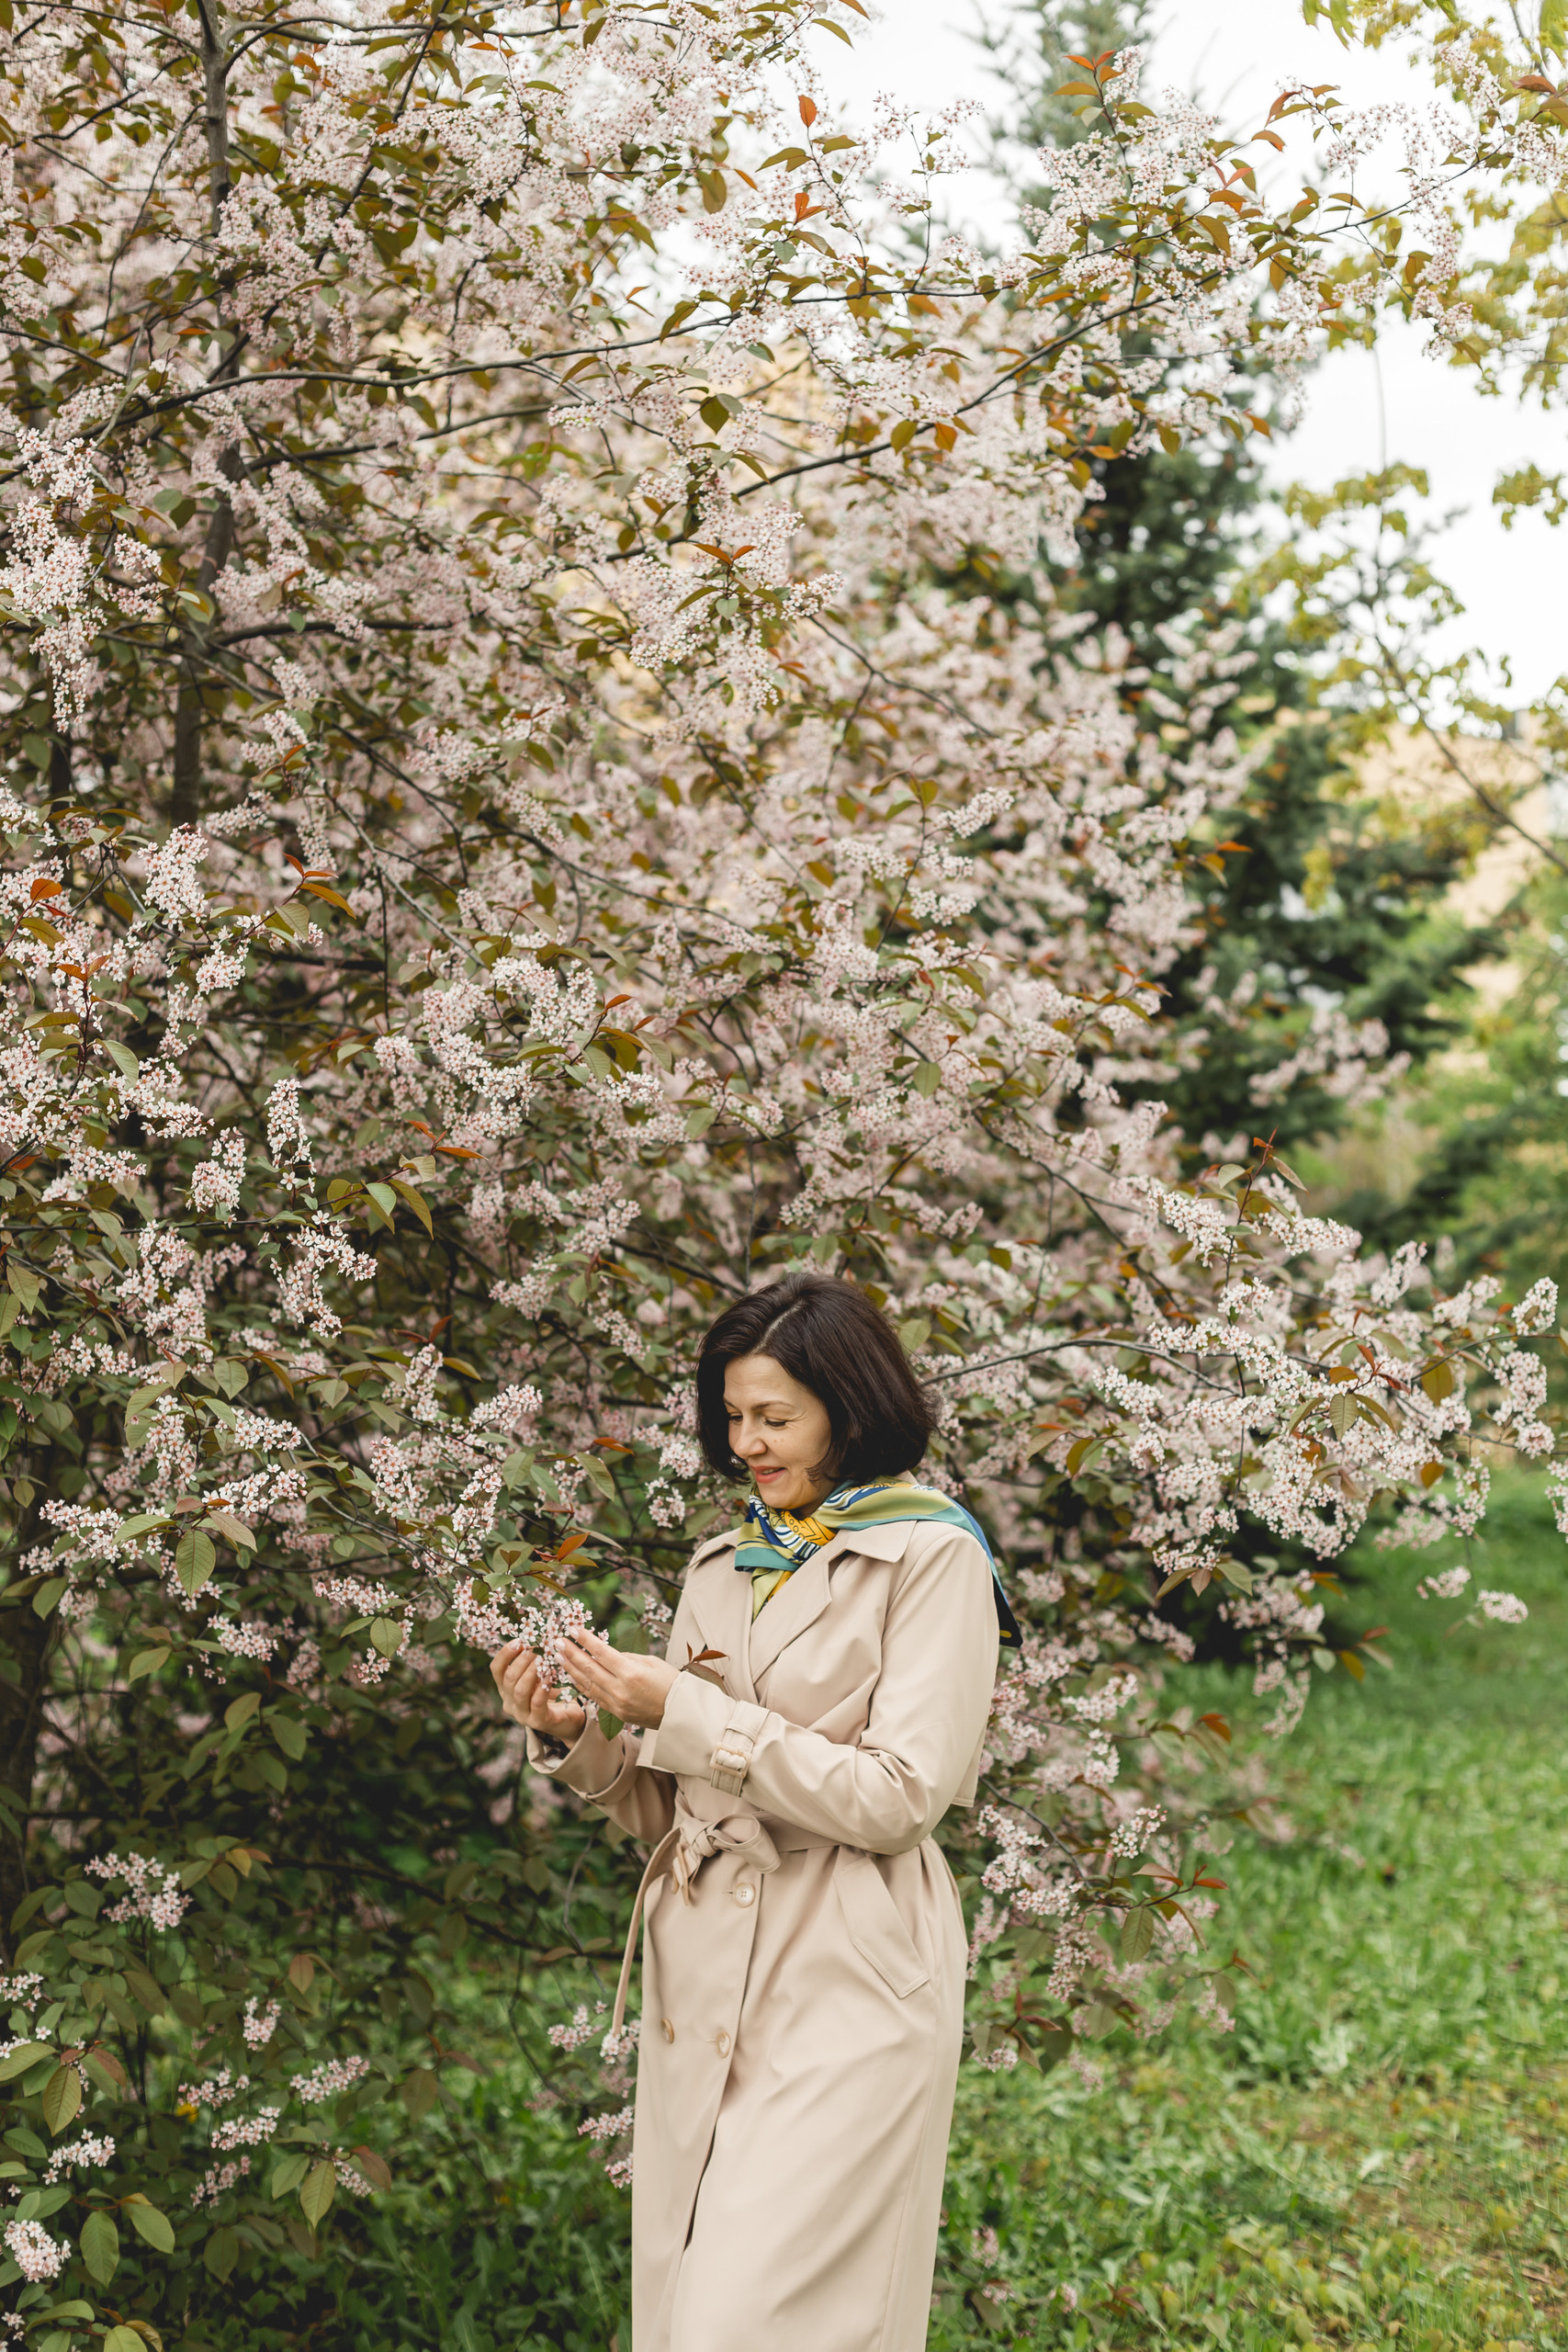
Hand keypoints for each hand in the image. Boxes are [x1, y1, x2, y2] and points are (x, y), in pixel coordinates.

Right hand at [490, 1639, 587, 1742]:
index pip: (496, 1669)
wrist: (568, 1719)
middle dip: (523, 1659)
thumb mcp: (538, 1675)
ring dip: (532, 1671)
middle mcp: (510, 1702)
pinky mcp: (538, 1721)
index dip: (505, 1653)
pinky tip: (551, 1676)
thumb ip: (533, 1660)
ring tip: (544, 1659)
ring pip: (520, 1690)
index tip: (519, 1640)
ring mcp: (522, 1714)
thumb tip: (536, 1636)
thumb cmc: (552, 1692)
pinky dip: (542, 1687)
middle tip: (538, 1646)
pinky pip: (537, 1703)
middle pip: (509, 1678)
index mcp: (506, 1689)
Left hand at [558, 1628, 678, 1729]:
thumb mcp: (651, 1662)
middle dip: (571, 1653)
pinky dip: (581, 1685)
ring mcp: (617, 1704)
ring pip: (587, 1684)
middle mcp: (621, 1689)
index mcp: (631, 1673)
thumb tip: (606, 1654)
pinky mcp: (616, 1713)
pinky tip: (572, 1675)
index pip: (602, 1652)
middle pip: (590, 1668)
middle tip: (557, 1641)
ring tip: (558, 1656)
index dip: (586, 1640)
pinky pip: (594, 1696)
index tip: (573, 1629)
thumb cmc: (670, 1682)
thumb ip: (626, 1657)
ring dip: (571, 1669)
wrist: (681, 1713)